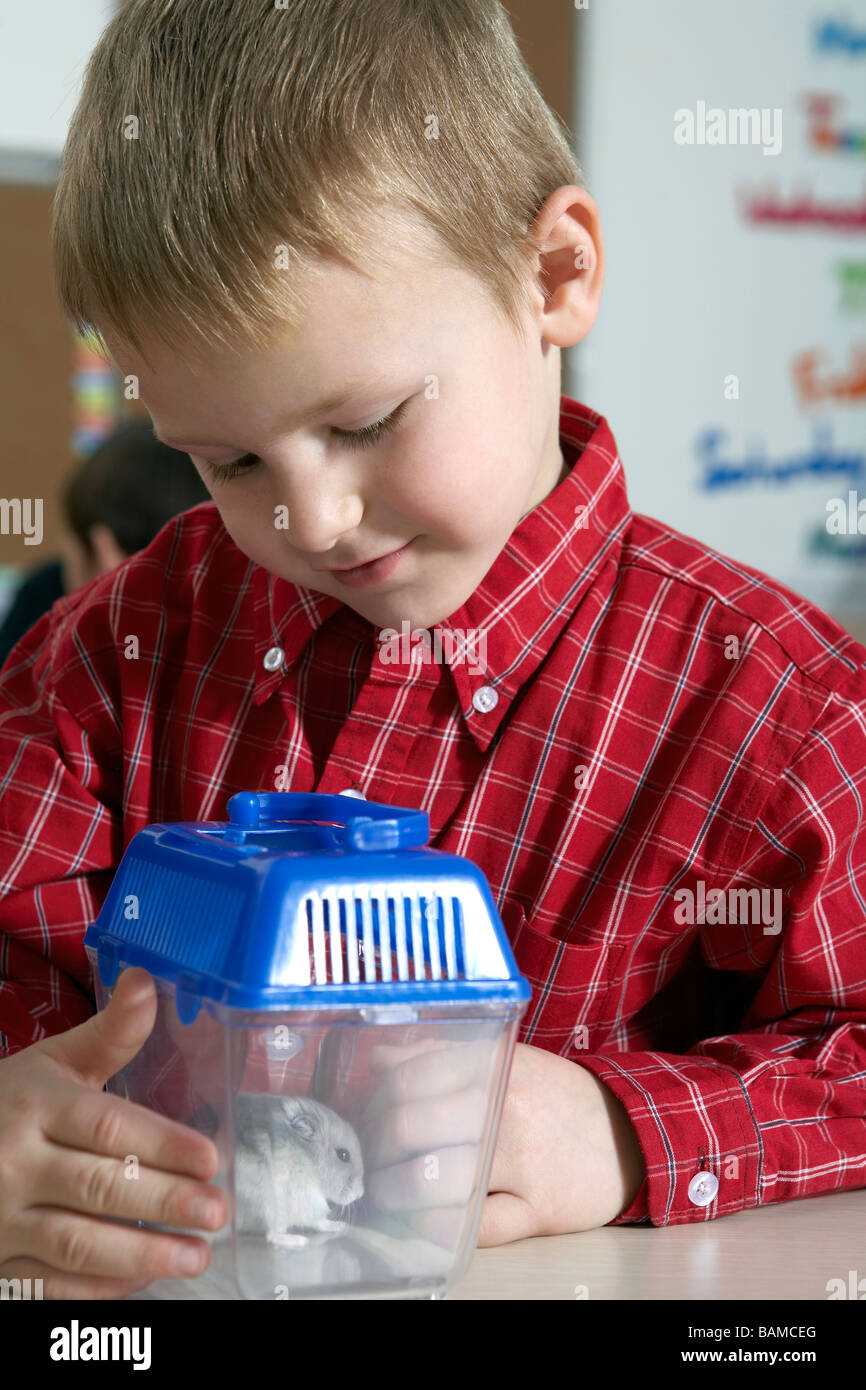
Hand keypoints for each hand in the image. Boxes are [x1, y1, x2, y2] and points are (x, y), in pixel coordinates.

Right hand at [0, 967, 227, 1298]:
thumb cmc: (9, 1102)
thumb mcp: (52, 1062)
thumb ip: (108, 1034)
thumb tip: (147, 981)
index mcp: (36, 1105)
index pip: (105, 1127)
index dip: (161, 1143)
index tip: (210, 1158)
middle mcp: (16, 1162)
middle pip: (97, 1186)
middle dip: (163, 1201)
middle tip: (216, 1211)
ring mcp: (2, 1217)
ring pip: (75, 1243)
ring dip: (141, 1253)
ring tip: (196, 1255)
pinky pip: (49, 1284)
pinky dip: (98, 1287)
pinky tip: (145, 1278)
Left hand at [359, 1038, 644, 1247]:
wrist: (630, 1133)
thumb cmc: (556, 1097)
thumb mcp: (506, 1062)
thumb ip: (442, 1056)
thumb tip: (379, 1060)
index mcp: (495, 1067)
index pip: (409, 1078)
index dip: (376, 1103)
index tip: (367, 1118)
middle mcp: (507, 1109)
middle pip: (412, 1127)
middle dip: (376, 1149)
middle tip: (369, 1160)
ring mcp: (524, 1162)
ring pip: (437, 1178)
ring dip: (396, 1191)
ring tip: (385, 1193)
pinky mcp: (541, 1209)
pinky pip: (478, 1225)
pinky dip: (439, 1229)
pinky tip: (421, 1223)